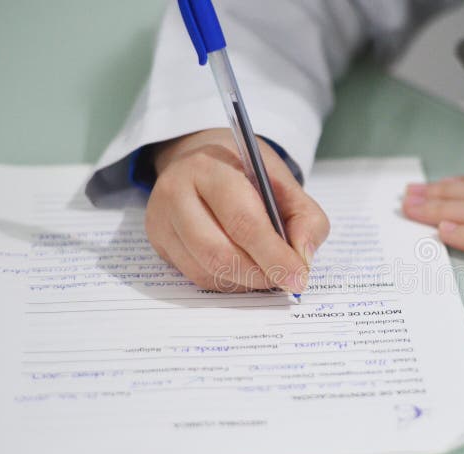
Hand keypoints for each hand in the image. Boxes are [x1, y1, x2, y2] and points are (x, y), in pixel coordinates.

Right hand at [145, 128, 328, 291]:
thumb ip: (304, 218)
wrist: (204, 162)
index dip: (274, 255)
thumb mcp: (283, 182)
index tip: (299, 277)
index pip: (243, 221)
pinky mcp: (158, 243)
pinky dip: (229, 281)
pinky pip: (197, 277)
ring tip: (269, 273)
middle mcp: (175, 192)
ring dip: (246, 281)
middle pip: (219, 252)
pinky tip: (245, 270)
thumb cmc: (247, 173)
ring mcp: (162, 220)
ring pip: (206, 271)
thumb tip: (302, 259)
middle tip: (286, 281)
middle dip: (260, 274)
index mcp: (209, 167)